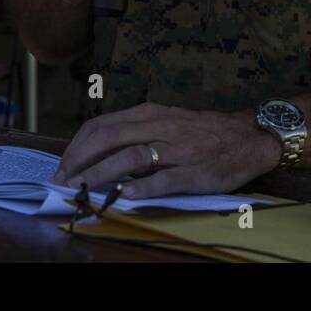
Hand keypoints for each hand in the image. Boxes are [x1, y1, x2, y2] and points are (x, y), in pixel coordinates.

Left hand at [51, 103, 277, 199]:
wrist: (248, 137)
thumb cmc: (202, 133)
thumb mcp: (165, 122)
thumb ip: (135, 133)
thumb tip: (98, 154)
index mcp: (148, 114)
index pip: (101, 126)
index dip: (76, 147)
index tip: (62, 166)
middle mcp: (159, 127)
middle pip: (108, 138)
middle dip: (79, 161)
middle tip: (63, 182)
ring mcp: (176, 149)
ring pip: (130, 157)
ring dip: (100, 174)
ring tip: (80, 189)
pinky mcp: (193, 172)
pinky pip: (163, 179)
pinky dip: (141, 188)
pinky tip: (123, 196)